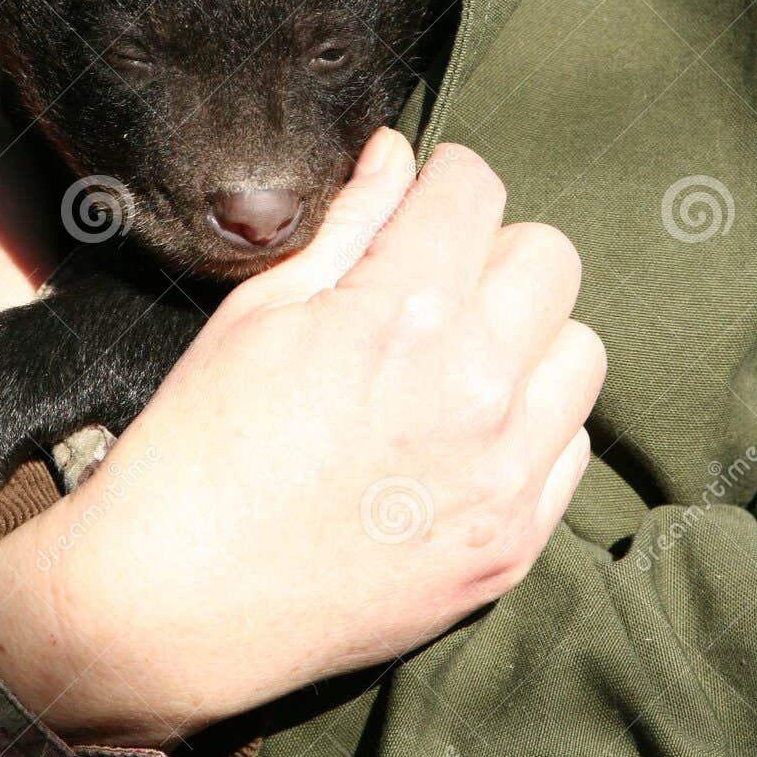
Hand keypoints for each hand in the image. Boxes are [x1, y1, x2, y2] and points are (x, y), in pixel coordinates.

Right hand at [0, 131, 604, 744]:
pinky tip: (462, 438)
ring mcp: (503, 474)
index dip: (441, 181)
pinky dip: (531, 426)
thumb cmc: (200, 445)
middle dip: (492, 251)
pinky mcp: (512, 544)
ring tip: (456, 363)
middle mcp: (475, 386)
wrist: (178, 602)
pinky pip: (571, 446)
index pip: (476, 188)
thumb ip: (348, 224)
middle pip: (548, 258)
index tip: (420, 202)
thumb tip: (396, 154)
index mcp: (403, 312)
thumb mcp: (258, 312)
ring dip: (526, 339)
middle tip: (435, 284)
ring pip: (578, 351)